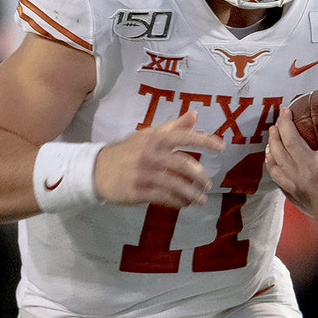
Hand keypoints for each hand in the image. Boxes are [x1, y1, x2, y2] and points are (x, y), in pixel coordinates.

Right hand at [94, 111, 224, 208]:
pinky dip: (178, 202)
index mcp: (155, 138)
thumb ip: (174, 127)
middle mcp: (151, 154)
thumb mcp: (148, 135)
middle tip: (208, 184)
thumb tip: (195, 114)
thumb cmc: (128, 151)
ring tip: (201, 199)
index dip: (204, 141)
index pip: (184, 137)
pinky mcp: (138, 191)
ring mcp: (144, 174)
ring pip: (176, 185)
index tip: (221, 147)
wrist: (96, 169)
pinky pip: (164, 198)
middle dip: (200, 177)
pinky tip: (184, 204)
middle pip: (183, 165)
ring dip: (192, 194)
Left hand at [265, 95, 317, 245]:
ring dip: (274, 138)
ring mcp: (301, 183)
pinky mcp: (295, 192)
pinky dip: (271, 160)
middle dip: (285, 121)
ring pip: (279, 155)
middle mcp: (313, 171)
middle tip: (285, 109)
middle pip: (291, 140)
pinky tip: (271, 151)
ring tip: (275, 127)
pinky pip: (276, 173)